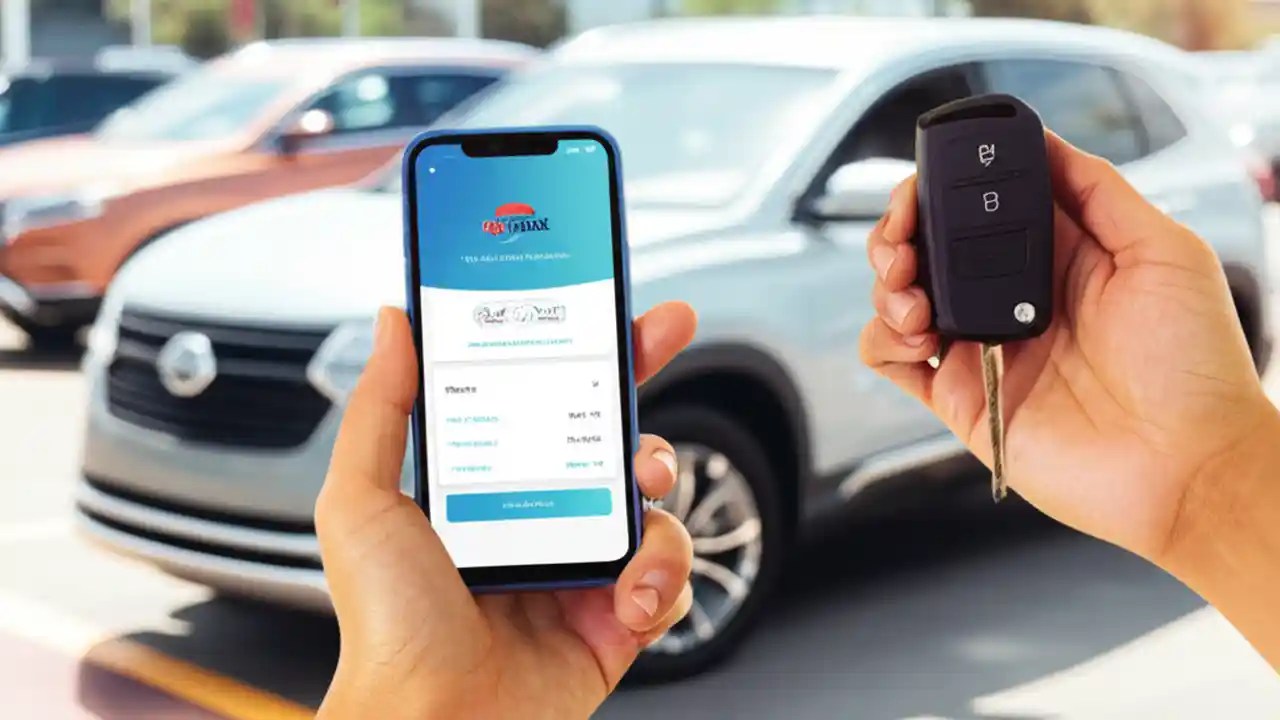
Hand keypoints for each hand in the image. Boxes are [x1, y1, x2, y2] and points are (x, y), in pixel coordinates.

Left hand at [315, 302, 697, 719]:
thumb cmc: (387, 626)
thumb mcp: (362, 501)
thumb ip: (381, 406)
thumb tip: (392, 323)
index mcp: (492, 488)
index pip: (549, 404)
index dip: (591, 355)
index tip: (627, 313)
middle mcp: (544, 522)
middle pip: (615, 444)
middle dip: (647, 406)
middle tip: (662, 374)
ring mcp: (584, 572)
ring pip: (655, 509)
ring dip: (658, 508)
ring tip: (630, 524)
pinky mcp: (618, 623)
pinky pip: (671, 581)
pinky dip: (662, 581)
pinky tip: (626, 600)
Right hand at [861, 132, 1274, 565]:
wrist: (1185, 466)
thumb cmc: (1193, 365)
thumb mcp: (1164, 250)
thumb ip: (1097, 190)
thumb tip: (1041, 139)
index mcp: (1054, 255)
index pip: (977, 202)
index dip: (943, 183)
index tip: (930, 176)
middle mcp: (1009, 296)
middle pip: (925, 242)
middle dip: (898, 225)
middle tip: (902, 235)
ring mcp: (978, 345)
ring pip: (897, 293)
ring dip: (886, 278)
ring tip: (911, 293)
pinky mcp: (956, 394)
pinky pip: (888, 357)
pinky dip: (880, 335)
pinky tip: (916, 334)